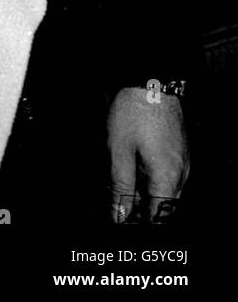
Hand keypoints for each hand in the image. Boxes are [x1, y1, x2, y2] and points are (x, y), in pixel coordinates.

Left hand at [107, 86, 188, 222]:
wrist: (150, 80)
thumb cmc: (133, 114)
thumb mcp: (119, 152)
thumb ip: (121, 187)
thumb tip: (120, 215)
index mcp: (167, 178)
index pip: (158, 217)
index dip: (139, 221)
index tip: (123, 216)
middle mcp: (181, 173)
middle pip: (164, 206)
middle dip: (142, 207)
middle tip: (120, 196)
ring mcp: (183, 161)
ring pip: (167, 191)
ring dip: (147, 192)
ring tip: (125, 178)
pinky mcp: (179, 151)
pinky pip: (169, 175)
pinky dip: (153, 177)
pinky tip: (135, 165)